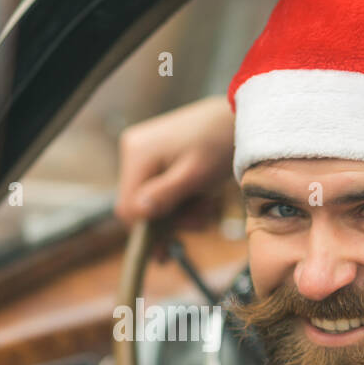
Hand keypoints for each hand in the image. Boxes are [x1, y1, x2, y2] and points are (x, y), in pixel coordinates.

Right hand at [113, 95, 234, 227]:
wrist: (235, 118)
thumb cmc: (219, 143)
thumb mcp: (195, 175)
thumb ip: (165, 195)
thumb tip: (138, 213)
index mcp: (137, 154)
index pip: (127, 208)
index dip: (147, 231)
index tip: (169, 246)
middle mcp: (133, 152)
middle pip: (140, 206)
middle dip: (171, 220)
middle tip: (201, 222)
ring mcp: (143, 154)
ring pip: (153, 200)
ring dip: (181, 211)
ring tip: (207, 206)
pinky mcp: (155, 157)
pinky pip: (161, 189)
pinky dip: (181, 199)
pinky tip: (201, 196)